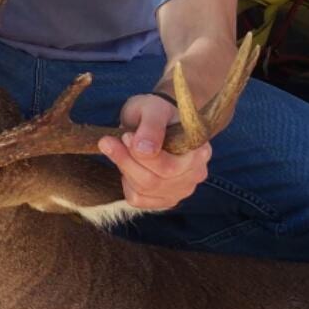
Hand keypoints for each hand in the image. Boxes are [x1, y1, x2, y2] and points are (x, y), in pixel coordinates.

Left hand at [96, 93, 210, 213]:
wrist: (156, 120)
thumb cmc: (157, 112)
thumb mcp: (154, 109)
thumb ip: (152, 126)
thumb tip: (144, 149)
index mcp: (199, 151)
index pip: (169, 166)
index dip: (143, 156)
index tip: (125, 136)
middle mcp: (195, 173)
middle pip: (156, 181)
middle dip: (127, 161)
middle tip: (109, 141)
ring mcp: (182, 189)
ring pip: (145, 191)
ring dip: (124, 169)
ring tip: (114, 147)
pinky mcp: (166, 199)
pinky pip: (139, 199)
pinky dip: (127, 183)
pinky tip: (128, 165)